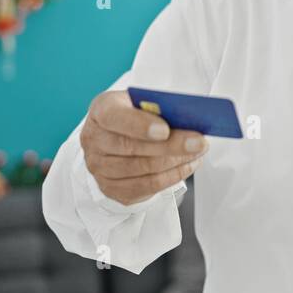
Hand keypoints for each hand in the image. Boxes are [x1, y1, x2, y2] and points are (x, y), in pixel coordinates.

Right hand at [79, 89, 208, 205]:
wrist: (115, 137)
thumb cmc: (133, 115)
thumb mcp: (141, 103)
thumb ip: (157, 108)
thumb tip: (188, 118)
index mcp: (101, 111)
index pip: (115, 118)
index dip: (140, 125)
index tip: (165, 130)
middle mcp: (94, 140)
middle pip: (132, 148)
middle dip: (171, 145)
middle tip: (199, 142)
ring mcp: (99, 167)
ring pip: (143, 169)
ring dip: (177, 162)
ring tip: (198, 152)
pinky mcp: (112, 188)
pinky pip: (147, 186)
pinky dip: (173, 176)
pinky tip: (188, 165)